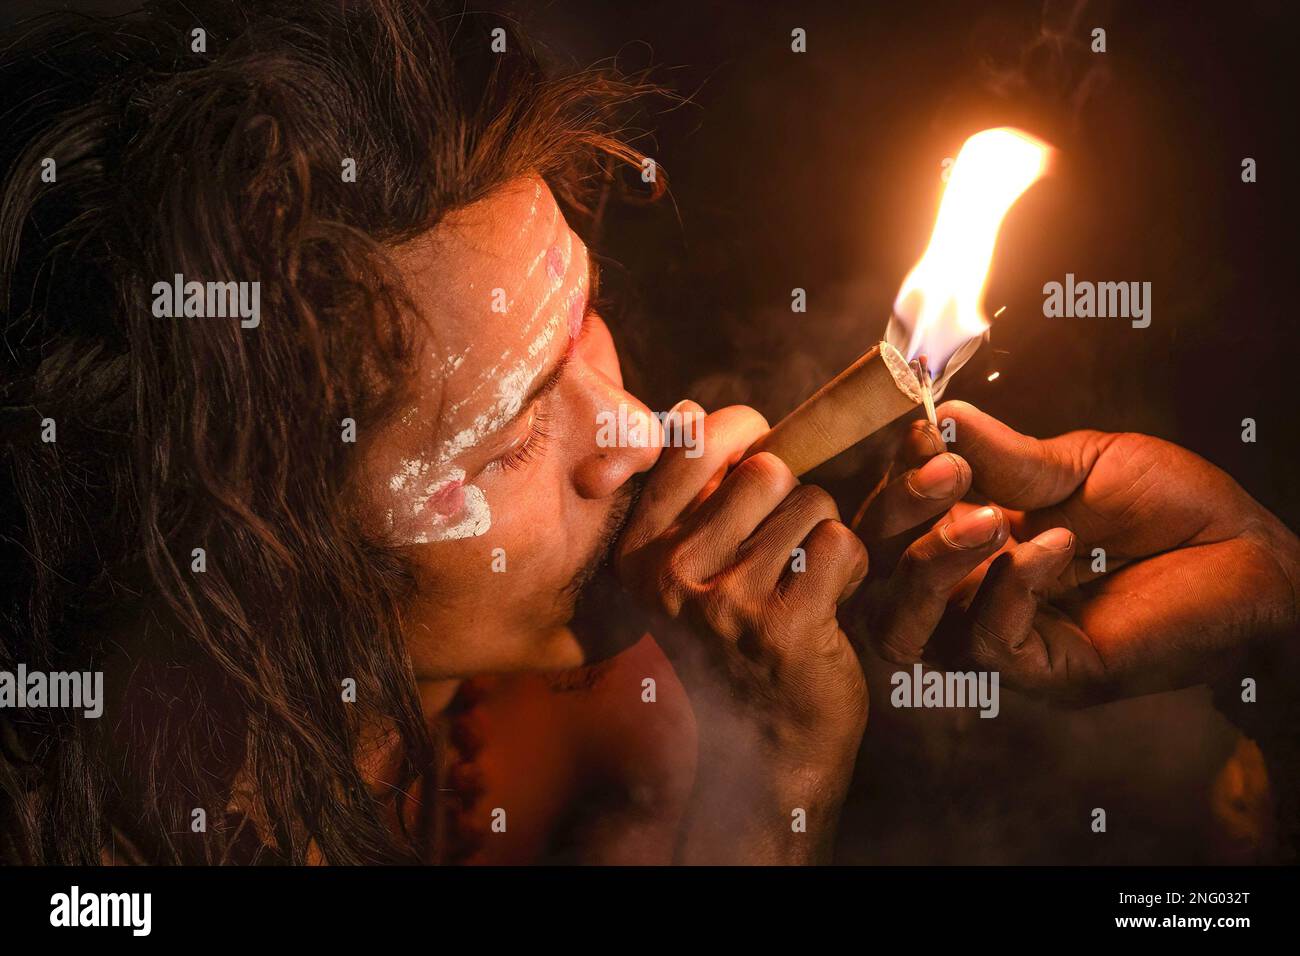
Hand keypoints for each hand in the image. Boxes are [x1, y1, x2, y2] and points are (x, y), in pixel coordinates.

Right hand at [615, 403, 868, 861]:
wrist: (768, 746)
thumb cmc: (737, 640)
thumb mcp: (690, 569)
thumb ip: (687, 492)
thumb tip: (689, 409)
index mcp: (638, 550)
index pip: (694, 440)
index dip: (744, 434)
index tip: (760, 468)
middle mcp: (668, 574)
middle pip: (765, 469)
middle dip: (793, 501)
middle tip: (783, 552)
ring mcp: (722, 601)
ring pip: (809, 503)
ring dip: (824, 536)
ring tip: (804, 582)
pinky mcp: (780, 624)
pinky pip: (838, 543)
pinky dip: (849, 566)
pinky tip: (828, 602)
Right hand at [919, 402, 1299, 704]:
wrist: (1252, 560)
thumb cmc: (1170, 508)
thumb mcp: (1079, 464)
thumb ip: (1005, 456)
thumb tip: (938, 416)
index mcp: (970, 538)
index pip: (889, 523)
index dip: (891, 480)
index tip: (920, 431)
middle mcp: (969, 590)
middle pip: (876, 578)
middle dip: (896, 518)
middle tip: (946, 471)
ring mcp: (1001, 634)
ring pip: (907, 627)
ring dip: (930, 566)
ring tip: (988, 517)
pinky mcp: (1043, 670)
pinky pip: (987, 643)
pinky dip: (1008, 589)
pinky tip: (1056, 546)